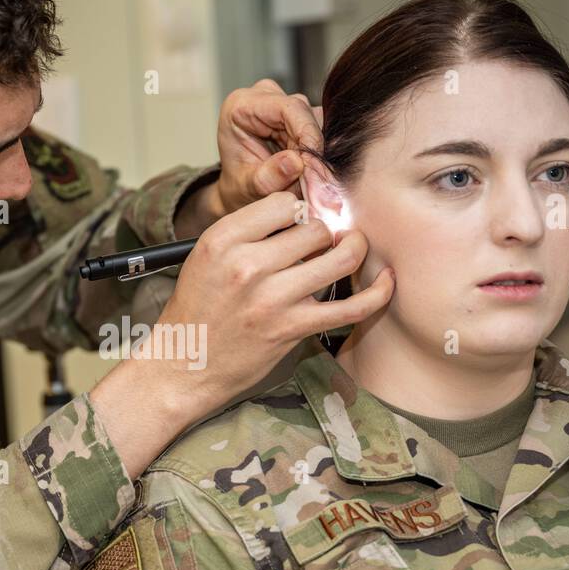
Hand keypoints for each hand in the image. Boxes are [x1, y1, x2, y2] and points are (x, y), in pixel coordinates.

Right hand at [93, 191, 393, 476]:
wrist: (182, 366)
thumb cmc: (197, 311)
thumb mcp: (206, 257)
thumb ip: (248, 233)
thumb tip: (302, 212)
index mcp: (222, 240)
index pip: (283, 203)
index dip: (300, 209)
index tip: (302, 221)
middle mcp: (247, 265)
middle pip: (315, 227)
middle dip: (326, 231)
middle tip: (325, 241)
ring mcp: (272, 299)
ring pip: (339, 256)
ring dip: (353, 250)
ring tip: (351, 248)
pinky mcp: (292, 328)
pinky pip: (351, 306)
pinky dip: (377, 292)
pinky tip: (386, 280)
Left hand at [175, 80, 323, 237]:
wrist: (237, 189)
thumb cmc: (237, 185)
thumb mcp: (247, 187)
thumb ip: (269, 177)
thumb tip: (297, 162)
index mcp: (242, 106)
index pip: (289, 108)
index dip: (308, 134)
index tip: (315, 164)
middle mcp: (264, 96)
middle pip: (305, 114)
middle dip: (312, 149)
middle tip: (312, 180)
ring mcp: (283, 102)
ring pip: (315, 122)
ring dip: (314, 152)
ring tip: (304, 179)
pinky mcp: (297, 114)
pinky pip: (317, 129)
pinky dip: (315, 153)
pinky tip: (307, 171)